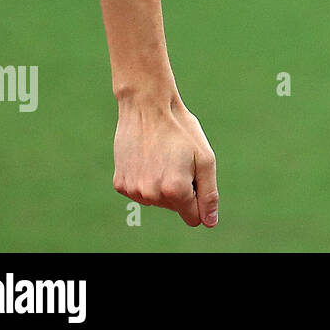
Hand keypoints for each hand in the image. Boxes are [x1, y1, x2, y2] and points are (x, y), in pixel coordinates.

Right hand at [113, 93, 218, 227]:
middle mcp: (152, 195)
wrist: (147, 107)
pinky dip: (146, 180)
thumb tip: (209, 222)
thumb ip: (209, 194)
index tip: (195, 176)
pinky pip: (140, 192)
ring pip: (157, 201)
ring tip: (163, 157)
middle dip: (181, 189)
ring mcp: (133, 190)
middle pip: (176, 208)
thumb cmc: (181, 131)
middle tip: (178, 161)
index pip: (193, 217)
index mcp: (176, 190)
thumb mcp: (205, 159)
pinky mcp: (120, 184)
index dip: (199, 198)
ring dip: (163, 185)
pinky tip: (147, 159)